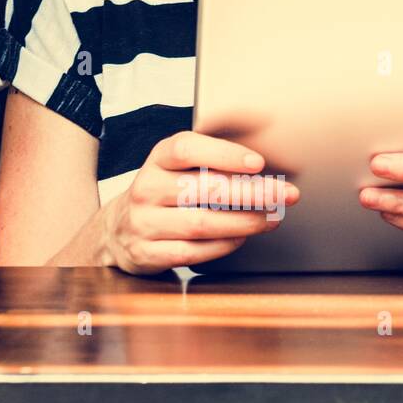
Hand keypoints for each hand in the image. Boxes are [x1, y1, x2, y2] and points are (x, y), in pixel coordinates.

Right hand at [99, 130, 299, 274]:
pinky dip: (223, 245)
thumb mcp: (174, 169)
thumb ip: (211, 163)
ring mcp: (144, 222)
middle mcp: (146, 189)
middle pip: (202, 188)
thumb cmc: (161, 195)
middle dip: (251, 193)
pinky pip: (192, 252)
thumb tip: (262, 166)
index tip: (258, 163)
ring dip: (244, 222)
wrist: (117, 231)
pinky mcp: (148, 253)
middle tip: (285, 194)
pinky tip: (242, 237)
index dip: (224, 154)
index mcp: (156, 160)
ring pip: (201, 223)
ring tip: (271, 219)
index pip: (186, 149)